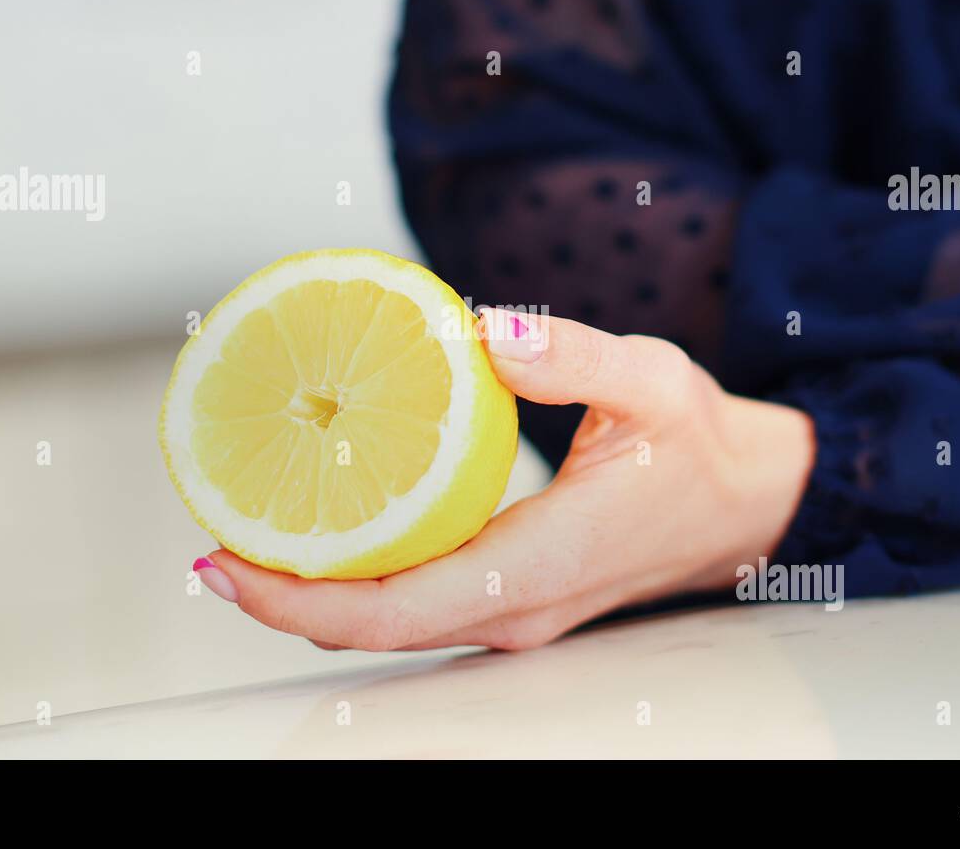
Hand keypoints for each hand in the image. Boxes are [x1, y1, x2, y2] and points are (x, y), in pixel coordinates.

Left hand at [199, 309, 815, 650]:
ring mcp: (516, 613)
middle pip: (376, 629)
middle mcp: (519, 609)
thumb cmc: (702, 447)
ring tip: (249, 537)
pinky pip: (419, 603)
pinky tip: (327, 535)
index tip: (222, 565)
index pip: (399, 609)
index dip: (300, 600)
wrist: (749, 503)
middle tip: (209, 544)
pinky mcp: (514, 597)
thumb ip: (571, 355)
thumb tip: (483, 329)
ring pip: (394, 623)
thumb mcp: (651, 380)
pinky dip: (359, 580)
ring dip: (316, 593)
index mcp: (543, 565)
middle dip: (284, 600)